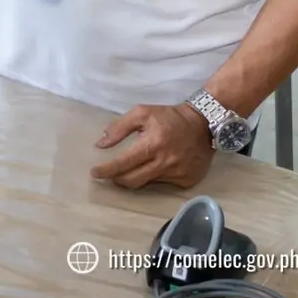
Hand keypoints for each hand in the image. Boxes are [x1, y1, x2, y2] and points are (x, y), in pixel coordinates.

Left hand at [90, 104, 214, 189]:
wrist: (204, 124)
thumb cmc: (169, 117)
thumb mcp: (142, 113)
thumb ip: (119, 128)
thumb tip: (100, 144)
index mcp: (152, 144)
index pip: (123, 163)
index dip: (106, 170)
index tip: (94, 173)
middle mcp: (165, 163)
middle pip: (133, 180)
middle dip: (116, 179)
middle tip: (109, 174)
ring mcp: (178, 174)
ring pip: (147, 183)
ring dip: (135, 177)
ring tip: (131, 168)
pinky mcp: (187, 181)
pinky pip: (163, 184)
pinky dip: (154, 177)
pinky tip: (155, 167)